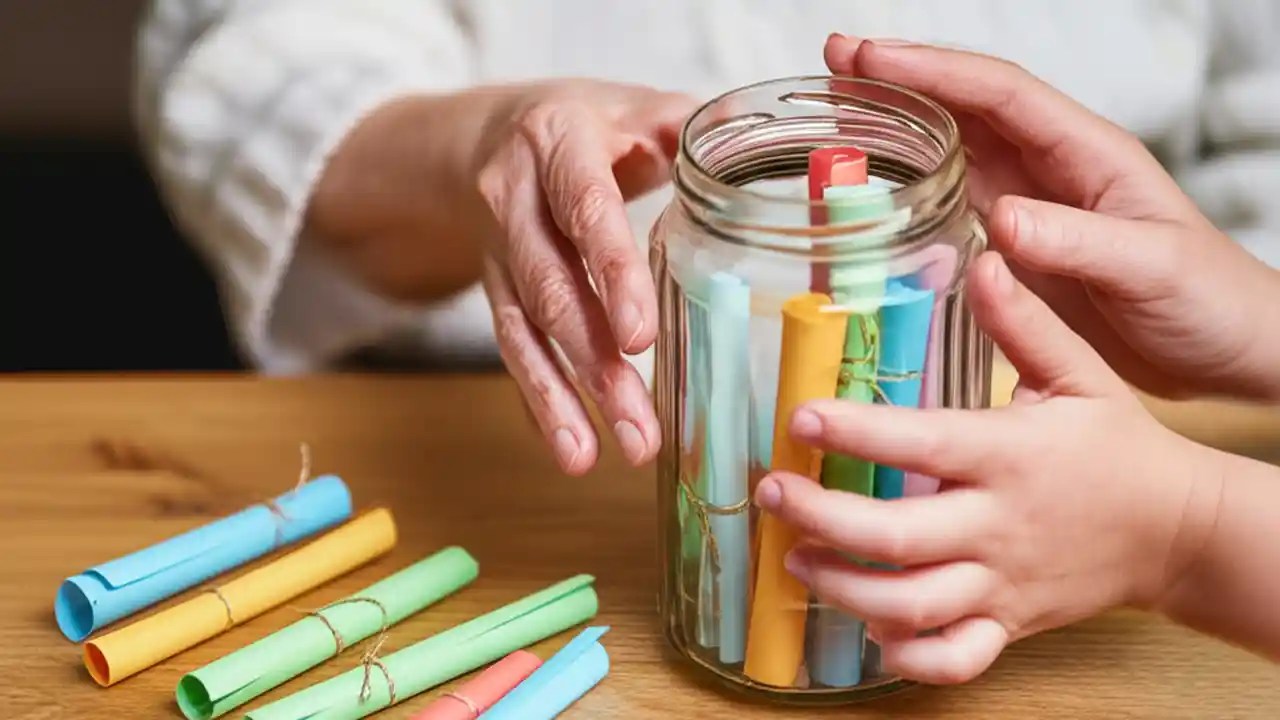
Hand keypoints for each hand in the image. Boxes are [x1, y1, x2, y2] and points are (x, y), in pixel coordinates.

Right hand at [476, 81, 696, 473]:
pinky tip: (569, 448)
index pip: (585, 210)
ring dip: (561, 399)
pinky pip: (514, 350)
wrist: (483, 135)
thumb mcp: (632, 103)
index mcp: (557, 143)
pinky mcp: (496, 292)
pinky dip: (538, 402)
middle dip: (594, 364)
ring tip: (593, 457)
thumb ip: (687, 124)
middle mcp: (515, 200)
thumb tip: (758, 141)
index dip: (611, 273)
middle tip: (638, 428)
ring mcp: (499, 253)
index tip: (641, 337)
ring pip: (525, 332)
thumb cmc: (584, 123)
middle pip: (552, 289)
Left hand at [752, 251, 1223, 683]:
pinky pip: (956, 658)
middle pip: (897, 537)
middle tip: (771, 495)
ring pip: (912, 602)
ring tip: (794, 558)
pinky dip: (910, 657)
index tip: (801, 418)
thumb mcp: (1080, 373)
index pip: (921, 443)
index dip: (856, 433)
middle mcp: (999, 524)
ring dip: (843, 587)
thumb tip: (985, 261)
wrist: (1176, 530)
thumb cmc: (1119, 447)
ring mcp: (1002, 582)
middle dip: (822, 518)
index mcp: (1009, 455)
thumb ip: (1025, 323)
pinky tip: (868, 632)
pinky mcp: (1010, 623)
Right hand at [824, 35, 1279, 401]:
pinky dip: (902, 197)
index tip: (871, 57)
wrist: (1229, 353)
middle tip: (833, 62)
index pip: (1000, 93)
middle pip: (962, 108)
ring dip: (892, 131)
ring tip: (833, 115)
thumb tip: (1002, 218)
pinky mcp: (1012, 256)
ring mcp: (1026, 212)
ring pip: (947, 154)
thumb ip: (1080, 241)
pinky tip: (868, 200)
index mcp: (1087, 154)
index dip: (933, 70)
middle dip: (897, 79)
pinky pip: (947, 213)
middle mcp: (1049, 172)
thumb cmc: (1210, 299)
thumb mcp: (1153, 265)